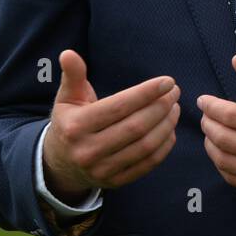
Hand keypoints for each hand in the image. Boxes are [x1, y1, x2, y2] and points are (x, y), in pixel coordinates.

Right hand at [42, 50, 180, 202]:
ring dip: (166, 124)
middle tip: (175, 92)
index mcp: (76, 126)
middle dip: (161, 106)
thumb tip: (68, 53)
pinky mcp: (115, 182)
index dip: (146, 93)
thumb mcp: (66, 98)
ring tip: (175, 107)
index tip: (168, 81)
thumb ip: (73, 76)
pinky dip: (164, 146)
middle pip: (136, 127)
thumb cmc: (70, 121)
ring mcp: (102, 170)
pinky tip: (170, 129)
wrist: (60, 163)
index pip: (119, 106)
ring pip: (145, 146)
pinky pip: (147, 164)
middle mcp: (88, 151)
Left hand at [197, 54, 235, 198]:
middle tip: (205, 115)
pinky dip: (223, 166)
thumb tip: (235, 61)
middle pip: (225, 141)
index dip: (212, 107)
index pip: (233, 117)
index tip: (203, 100)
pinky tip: (223, 152)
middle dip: (208, 125)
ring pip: (227, 163)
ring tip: (211, 132)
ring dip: (211, 146)